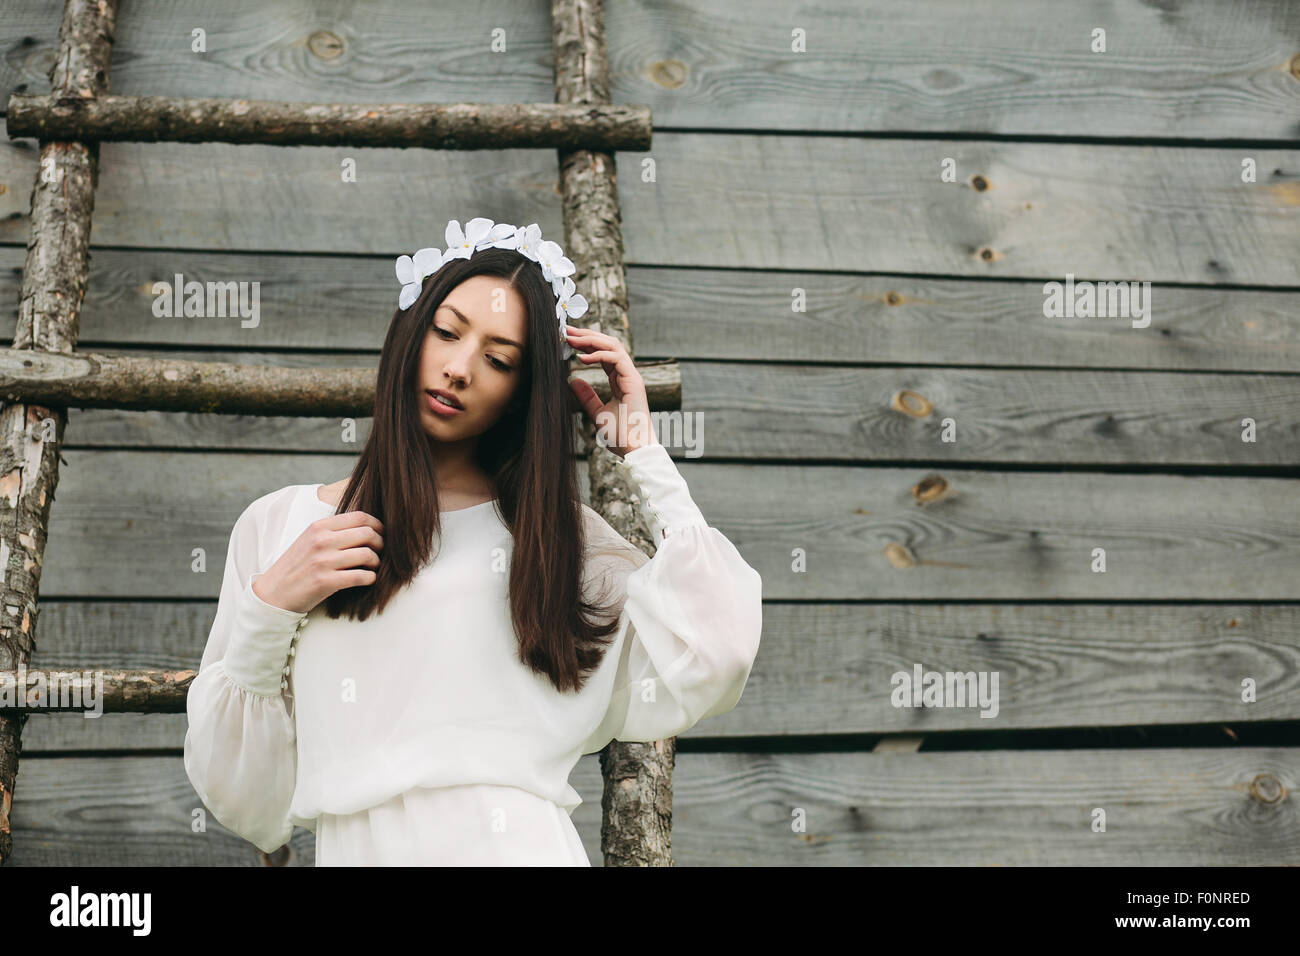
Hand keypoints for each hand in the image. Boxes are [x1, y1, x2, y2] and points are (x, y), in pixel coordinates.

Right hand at [251, 510, 384, 613]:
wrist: (273, 593)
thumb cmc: (296, 566)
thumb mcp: (309, 540)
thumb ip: (333, 531)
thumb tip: (367, 527)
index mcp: (319, 527)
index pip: (360, 517)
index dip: (378, 525)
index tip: (382, 534)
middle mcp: (321, 541)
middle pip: (367, 533)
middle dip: (380, 543)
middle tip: (380, 552)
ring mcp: (323, 561)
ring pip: (367, 554)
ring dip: (376, 562)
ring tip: (372, 567)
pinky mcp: (326, 581)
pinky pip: (361, 576)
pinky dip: (370, 578)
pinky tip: (367, 579)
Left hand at [565, 325, 654, 456]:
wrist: (634, 449)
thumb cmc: (621, 435)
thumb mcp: (597, 413)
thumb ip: (587, 397)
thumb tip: (573, 381)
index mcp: (620, 380)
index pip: (604, 354)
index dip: (587, 344)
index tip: (568, 339)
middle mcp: (627, 375)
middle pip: (608, 344)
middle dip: (587, 335)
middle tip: (567, 331)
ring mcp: (632, 377)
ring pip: (613, 346)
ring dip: (591, 340)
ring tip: (571, 339)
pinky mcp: (633, 382)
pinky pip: (617, 359)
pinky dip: (599, 354)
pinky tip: (582, 358)